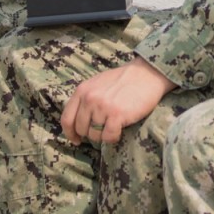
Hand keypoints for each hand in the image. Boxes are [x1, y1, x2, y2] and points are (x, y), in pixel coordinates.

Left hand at [60, 56, 176, 144]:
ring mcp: (102, 107)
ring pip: (94, 135)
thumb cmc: (123, 80)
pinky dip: (113, 138)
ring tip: (114, 126)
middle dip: (91, 133)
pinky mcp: (117, 114)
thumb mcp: (98, 84)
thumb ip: (86, 99)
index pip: (66, 119)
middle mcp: (89, 98)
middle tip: (103, 129)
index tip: (76, 139)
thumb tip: (77, 122)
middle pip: (81, 129)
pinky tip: (120, 130)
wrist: (146, 74)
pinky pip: (108, 137)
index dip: (70, 133)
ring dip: (104, 135)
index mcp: (82, 90)